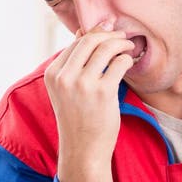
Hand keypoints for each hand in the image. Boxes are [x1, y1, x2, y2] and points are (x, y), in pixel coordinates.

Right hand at [44, 23, 134, 181]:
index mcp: (52, 74)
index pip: (75, 43)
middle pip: (89, 40)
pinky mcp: (102, 92)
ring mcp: (83, 84)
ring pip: (105, 48)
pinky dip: (127, 59)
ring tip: (129, 47)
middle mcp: (65, 77)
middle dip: (109, 34)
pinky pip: (119, 63)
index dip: (95, 33)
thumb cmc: (78, 120)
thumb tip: (84, 31)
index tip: (109, 30)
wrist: (84, 150)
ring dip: (121, 44)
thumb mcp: (67, 90)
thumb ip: (74, 64)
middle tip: (123, 36)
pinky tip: (129, 63)